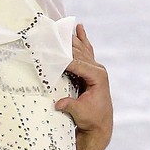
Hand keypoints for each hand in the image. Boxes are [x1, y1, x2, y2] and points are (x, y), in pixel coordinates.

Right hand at [55, 24, 112, 139]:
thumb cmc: (91, 119)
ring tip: (60, 25)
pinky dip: (82, 39)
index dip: (63, 57)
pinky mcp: (92, 70)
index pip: (77, 63)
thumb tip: (58, 103)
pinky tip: (79, 28)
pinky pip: (86, 51)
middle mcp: (98, 69)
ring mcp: (96, 68)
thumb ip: (70, 105)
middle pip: (78, 52)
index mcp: (98, 76)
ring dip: (70, 38)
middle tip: (50, 32)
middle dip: (64, 43)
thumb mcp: (80, 112)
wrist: (100, 125)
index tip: (50, 51)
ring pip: (81, 49)